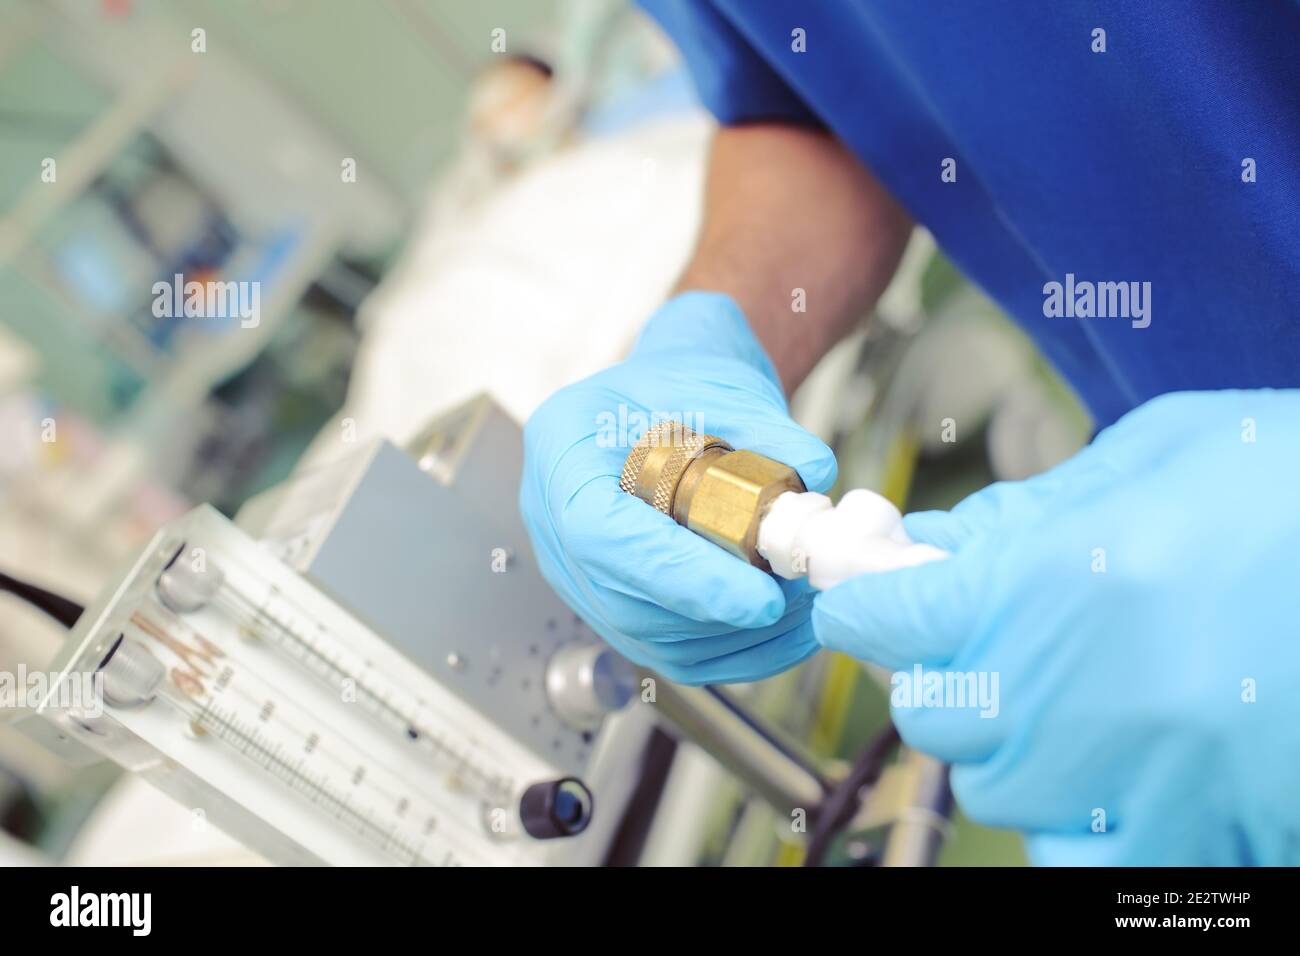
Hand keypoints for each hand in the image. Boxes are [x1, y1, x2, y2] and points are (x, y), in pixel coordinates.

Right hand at [521, 292, 835, 683]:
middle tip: (802, 600)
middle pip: (625, 602)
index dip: (681, 576)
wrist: (664, 403)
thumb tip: (816, 472)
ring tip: (804, 609)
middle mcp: (552, 521)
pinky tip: (786, 630)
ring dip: (735, 640)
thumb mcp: (721, 382)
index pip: (604, 536)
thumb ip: (766, 426)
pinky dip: (732, 652)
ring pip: (650, 638)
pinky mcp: (610, 605)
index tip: (760, 600)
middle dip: (722, 615)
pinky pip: (666, 650)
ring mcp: (575, 571)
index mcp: (563, 450)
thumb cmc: (680, 384)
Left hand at [813, 390, 1299, 863]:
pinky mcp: (1200, 839)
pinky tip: (1129, 770)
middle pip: (933, 714)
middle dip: (949, 668)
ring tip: (1086, 696)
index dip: (870, 599)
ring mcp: (1127, 784)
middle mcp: (1061, 698)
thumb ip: (1039, 505)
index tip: (875, 592)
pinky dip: (1091, 821)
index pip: (883, 618)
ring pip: (1000, 790)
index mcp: (1039, 588)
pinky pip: (1090, 856)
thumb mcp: (1163, 453)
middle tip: (1001, 634)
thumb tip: (955, 542)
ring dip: (1017, 744)